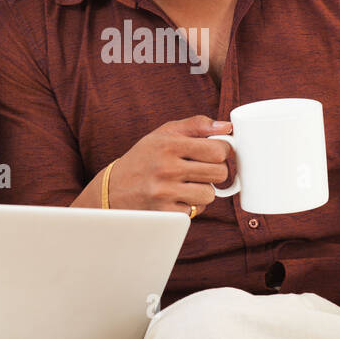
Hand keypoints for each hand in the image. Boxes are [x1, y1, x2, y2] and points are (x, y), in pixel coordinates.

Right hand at [106, 115, 232, 213]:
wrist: (112, 189)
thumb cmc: (144, 157)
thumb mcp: (164, 133)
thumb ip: (196, 125)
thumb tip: (227, 127)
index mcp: (169, 145)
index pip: (218, 150)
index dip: (222, 151)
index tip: (215, 152)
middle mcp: (167, 168)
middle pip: (220, 173)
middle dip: (215, 171)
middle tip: (201, 168)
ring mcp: (165, 193)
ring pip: (210, 194)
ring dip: (203, 190)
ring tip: (187, 184)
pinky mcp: (165, 213)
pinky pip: (196, 210)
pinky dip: (190, 204)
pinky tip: (176, 197)